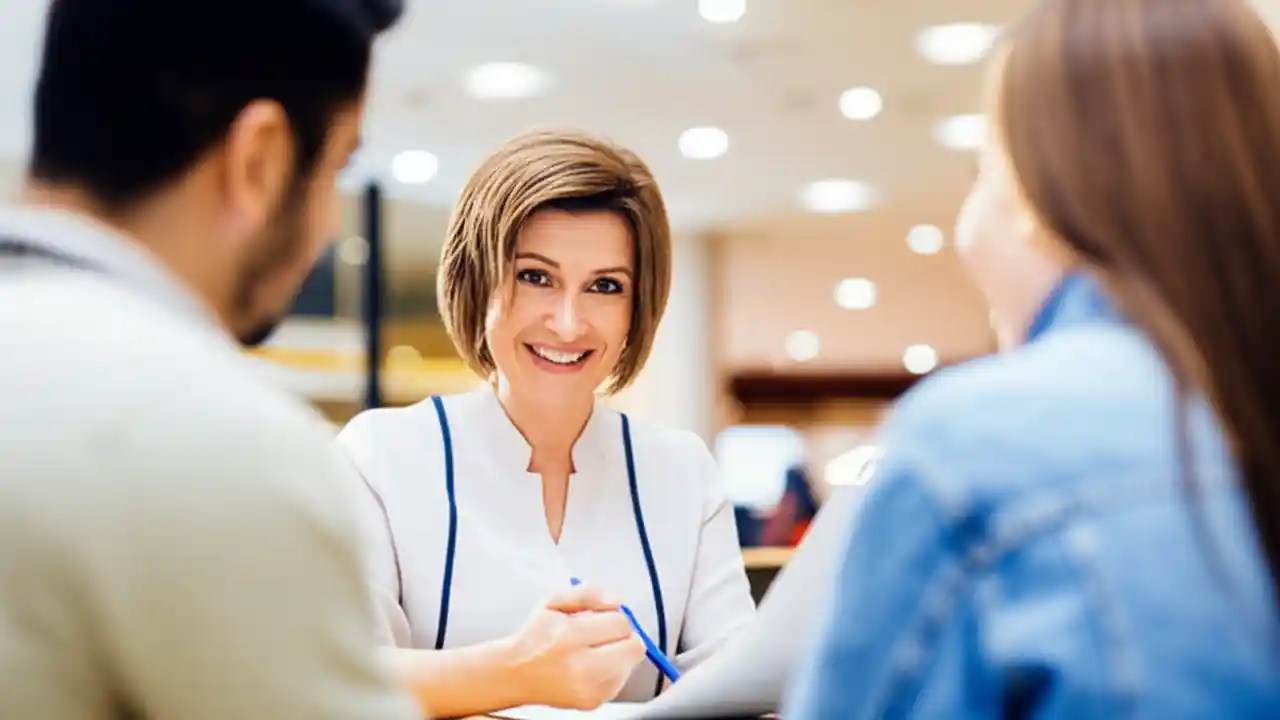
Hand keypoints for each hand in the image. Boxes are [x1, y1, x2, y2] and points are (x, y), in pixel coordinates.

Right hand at [503, 585, 646, 709]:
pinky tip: (592, 666)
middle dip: (624, 636)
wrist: (517, 673)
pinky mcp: (592, 702)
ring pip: (630, 664)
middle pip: (634, 647)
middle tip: (606, 633)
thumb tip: (617, 602)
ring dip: (619, 653)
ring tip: (595, 650)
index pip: (620, 623)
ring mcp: (588, 689)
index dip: (614, 616)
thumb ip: (588, 593)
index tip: (601, 618)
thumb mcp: (554, 601)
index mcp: (568, 636)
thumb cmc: (537, 636)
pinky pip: (621, 681)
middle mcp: (579, 667)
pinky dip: (612, 671)